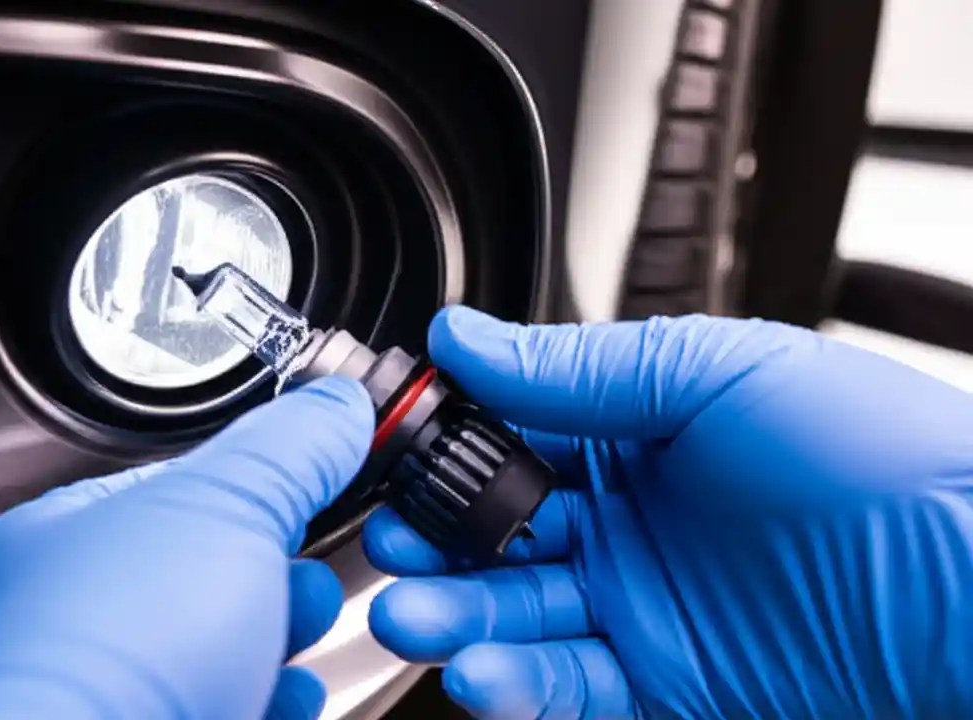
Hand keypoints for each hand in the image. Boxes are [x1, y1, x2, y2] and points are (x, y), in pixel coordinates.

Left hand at [0, 376, 372, 719]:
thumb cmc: (105, 661)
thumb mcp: (223, 507)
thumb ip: (289, 449)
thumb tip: (337, 405)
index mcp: (54, 548)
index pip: (165, 490)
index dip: (247, 480)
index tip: (310, 471)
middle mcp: (69, 633)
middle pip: (200, 581)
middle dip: (272, 571)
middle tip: (305, 566)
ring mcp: (109, 702)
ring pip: (215, 657)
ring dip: (276, 643)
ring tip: (302, 631)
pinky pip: (229, 709)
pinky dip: (269, 702)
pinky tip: (286, 699)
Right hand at [365, 307, 972, 718]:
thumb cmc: (879, 459)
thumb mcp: (717, 373)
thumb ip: (575, 367)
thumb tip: (463, 334)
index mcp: (640, 430)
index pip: (510, 432)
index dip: (442, 443)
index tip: (386, 449)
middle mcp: (633, 521)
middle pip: (497, 534)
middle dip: (433, 543)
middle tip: (388, 545)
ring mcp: (646, 609)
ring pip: (516, 616)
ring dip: (456, 619)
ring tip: (414, 616)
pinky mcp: (667, 687)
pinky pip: (569, 691)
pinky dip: (516, 685)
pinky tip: (482, 671)